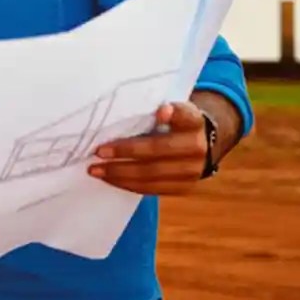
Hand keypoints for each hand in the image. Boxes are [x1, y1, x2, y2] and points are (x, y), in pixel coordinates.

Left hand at [87, 101, 207, 195]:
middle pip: (160, 149)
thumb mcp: (171, 111)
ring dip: (120, 172)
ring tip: (96, 170)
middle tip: (99, 152)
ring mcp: (193, 170)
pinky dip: (128, 184)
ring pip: (153, 174)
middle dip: (127, 151)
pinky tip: (111, 179)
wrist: (203, 146)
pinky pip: (152, 189)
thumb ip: (154, 112)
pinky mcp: (184, 188)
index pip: (185, 115)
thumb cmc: (175, 124)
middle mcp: (197, 146)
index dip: (174, 114)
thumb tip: (121, 114)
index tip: (161, 110)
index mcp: (194, 121)